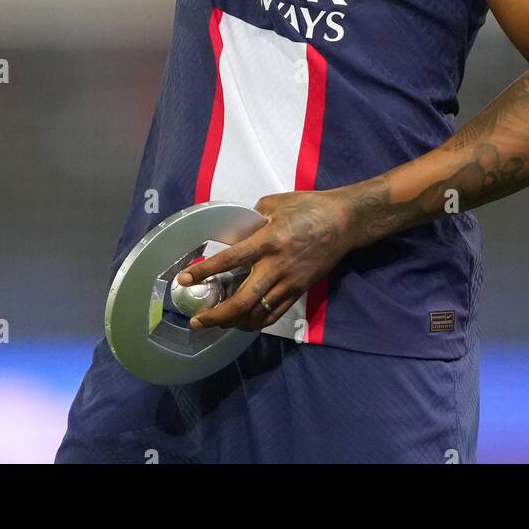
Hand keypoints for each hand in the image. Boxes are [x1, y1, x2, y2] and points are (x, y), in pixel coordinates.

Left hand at [175, 190, 358, 332]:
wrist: (344, 222)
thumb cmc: (308, 206)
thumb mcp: (275, 203)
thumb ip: (252, 219)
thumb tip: (236, 231)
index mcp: (268, 240)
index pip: (230, 259)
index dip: (205, 270)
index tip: (184, 279)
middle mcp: (276, 266)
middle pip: (242, 300)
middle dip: (217, 315)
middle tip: (197, 321)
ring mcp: (289, 282)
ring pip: (258, 313)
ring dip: (234, 323)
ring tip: (216, 324)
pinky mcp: (299, 290)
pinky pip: (274, 313)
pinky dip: (255, 322)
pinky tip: (242, 322)